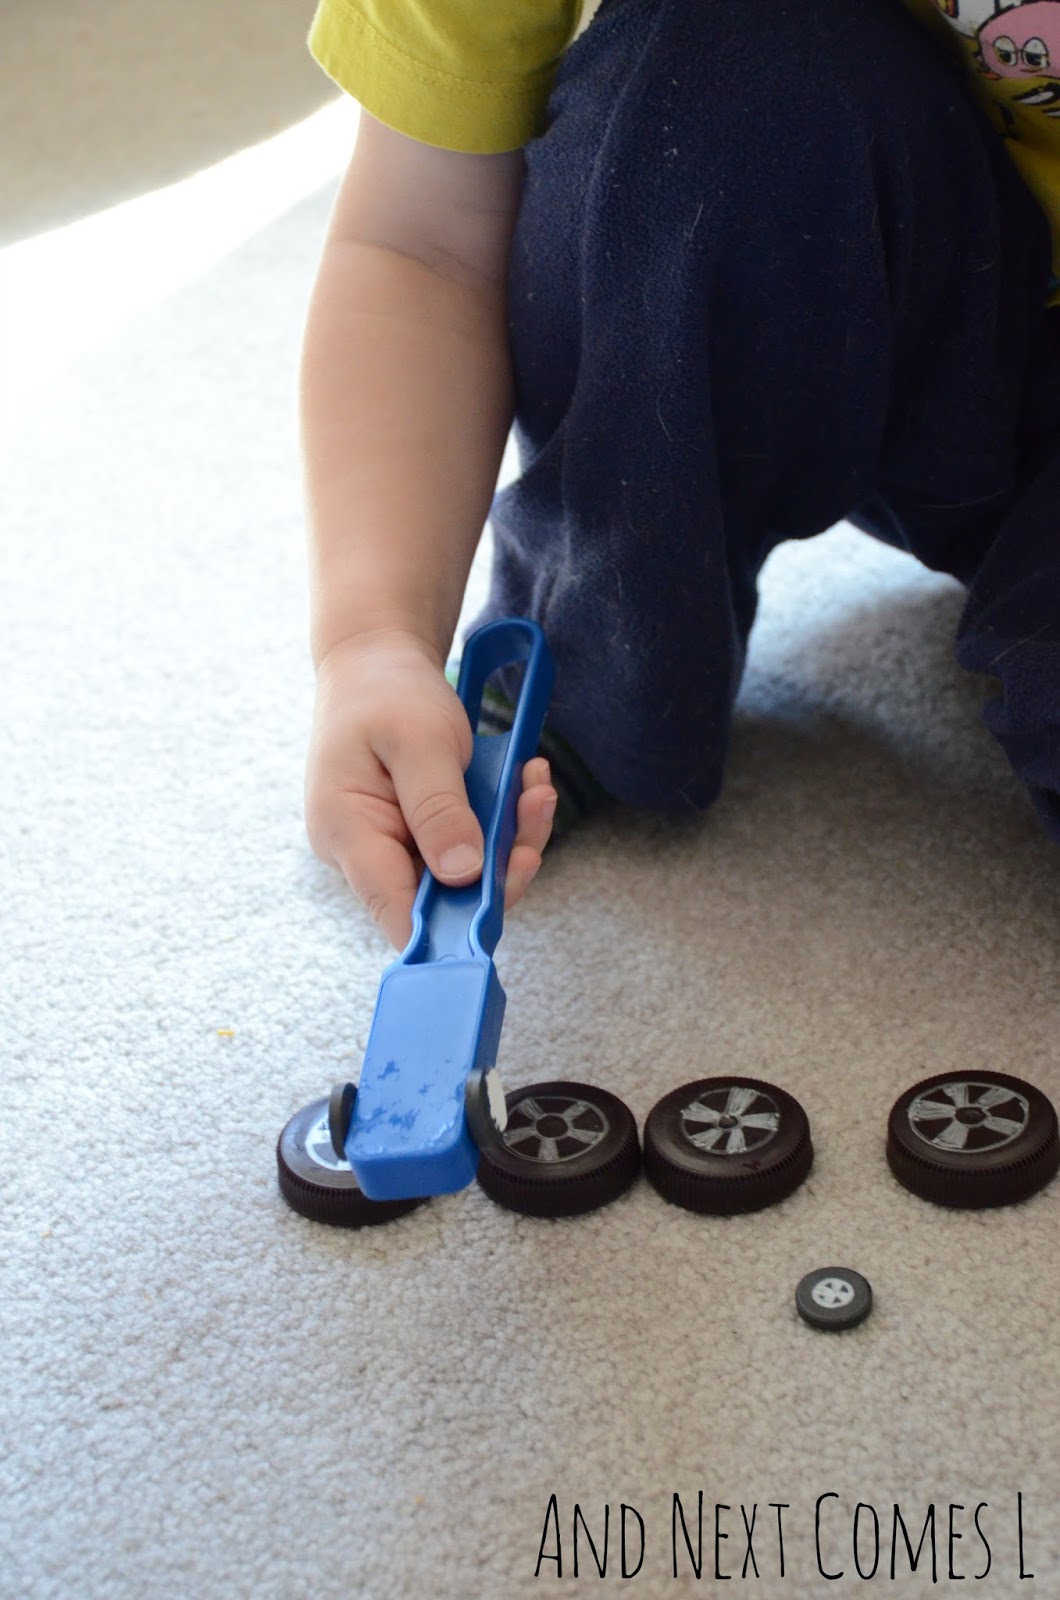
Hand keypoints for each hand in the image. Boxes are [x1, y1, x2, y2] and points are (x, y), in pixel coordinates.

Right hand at [304, 630, 557, 948]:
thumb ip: (440, 808)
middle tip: (537, 809)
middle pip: (440, 900)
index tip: (496, 918)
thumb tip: (463, 876)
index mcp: (348, 834)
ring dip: (509, 838)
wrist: (375, 659)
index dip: (446, 932)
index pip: (395, 913)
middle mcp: (365, 852)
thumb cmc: (386, 691)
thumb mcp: (419, 740)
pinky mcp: (418, 834)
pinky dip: (502, 822)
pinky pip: (467, 848)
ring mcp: (392, 845)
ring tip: (536, 787)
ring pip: (463, 876)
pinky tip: (524, 782)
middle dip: (500, 866)